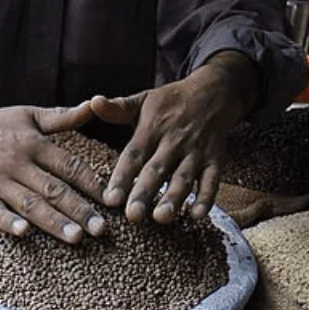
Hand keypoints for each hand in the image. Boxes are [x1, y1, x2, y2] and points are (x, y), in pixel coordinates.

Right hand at [0, 103, 106, 243]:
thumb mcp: (29, 115)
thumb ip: (63, 117)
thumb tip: (95, 105)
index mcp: (34, 143)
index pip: (69, 165)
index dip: (92, 183)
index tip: (111, 201)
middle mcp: (17, 162)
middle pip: (53, 189)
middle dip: (79, 210)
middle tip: (101, 230)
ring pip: (29, 203)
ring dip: (53, 221)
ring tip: (75, 238)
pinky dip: (7, 221)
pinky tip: (23, 233)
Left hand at [91, 52, 257, 222]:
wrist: (214, 91)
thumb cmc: (171, 102)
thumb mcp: (143, 100)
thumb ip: (117, 109)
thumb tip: (93, 103)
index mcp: (152, 129)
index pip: (133, 156)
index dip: (122, 177)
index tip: (110, 199)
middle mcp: (173, 142)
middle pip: (157, 170)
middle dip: (145, 193)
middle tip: (132, 216)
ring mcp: (196, 152)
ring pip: (183, 178)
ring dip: (174, 198)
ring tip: (161, 218)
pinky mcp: (215, 160)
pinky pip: (212, 181)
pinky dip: (206, 198)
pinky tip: (196, 216)